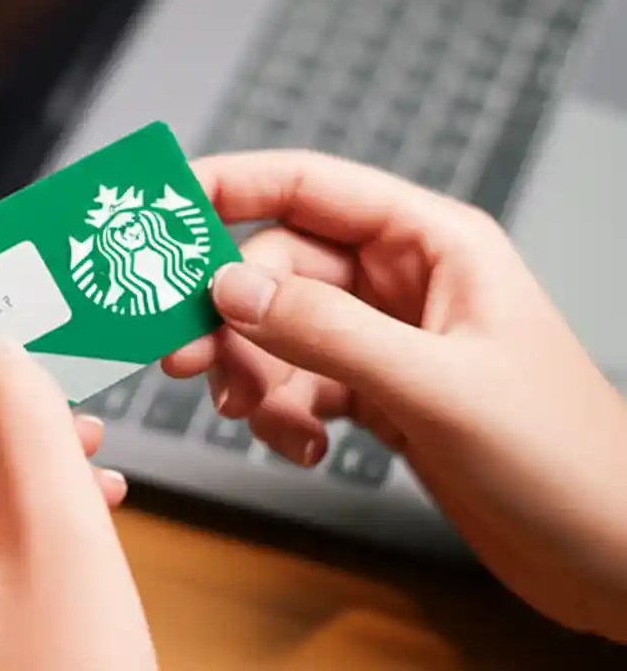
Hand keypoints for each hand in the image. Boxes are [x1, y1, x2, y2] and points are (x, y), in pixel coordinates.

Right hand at [164, 151, 626, 641]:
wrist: (607, 554)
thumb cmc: (563, 457)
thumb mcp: (435, 385)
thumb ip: (327, 331)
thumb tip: (230, 289)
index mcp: (434, 244)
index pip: (309, 186)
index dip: (228, 186)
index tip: (158, 206)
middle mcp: (405, 283)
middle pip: (278, 268)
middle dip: (230, 316)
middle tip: (184, 358)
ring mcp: (389, 340)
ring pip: (280, 330)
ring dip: (254, 374)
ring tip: (257, 418)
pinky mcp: (380, 394)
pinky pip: (299, 383)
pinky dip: (284, 414)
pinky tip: (306, 446)